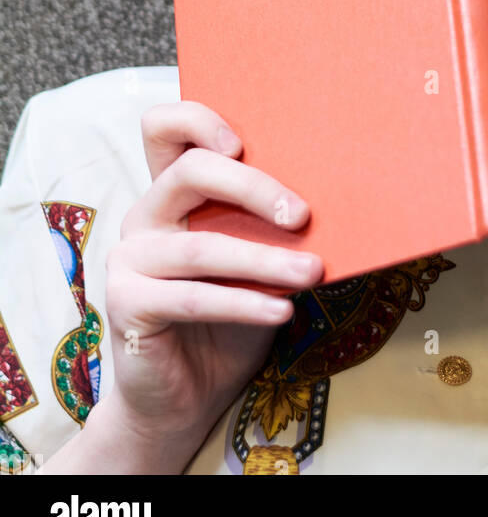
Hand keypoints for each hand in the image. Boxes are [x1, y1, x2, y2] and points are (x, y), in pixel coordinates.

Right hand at [103, 100, 323, 463]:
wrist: (187, 395)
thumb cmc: (230, 317)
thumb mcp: (254, 258)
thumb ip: (267, 222)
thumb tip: (332, 196)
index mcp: (172, 190)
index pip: (164, 128)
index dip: (196, 120)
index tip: (243, 143)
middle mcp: (146, 215)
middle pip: (190, 172)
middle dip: (252, 187)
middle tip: (301, 215)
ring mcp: (130, 258)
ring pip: (202, 246)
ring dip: (265, 260)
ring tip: (312, 272)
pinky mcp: (127, 303)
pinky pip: (193, 297)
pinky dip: (243, 303)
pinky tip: (281, 311)